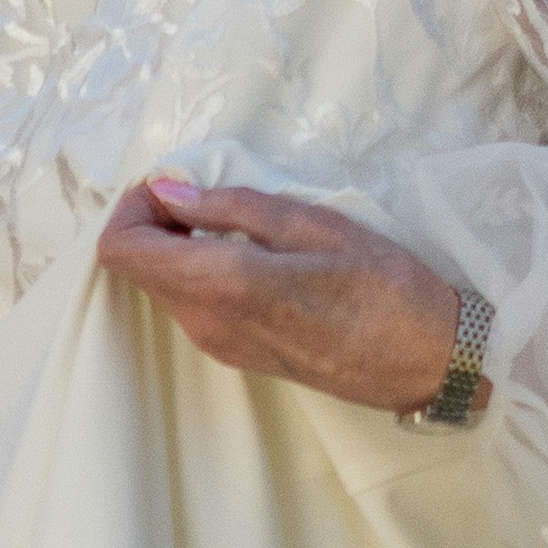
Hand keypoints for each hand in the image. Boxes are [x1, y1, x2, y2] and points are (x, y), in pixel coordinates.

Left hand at [97, 177, 465, 417]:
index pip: (120, 249)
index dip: (132, 208)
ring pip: (163, 287)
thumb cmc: (383, 285)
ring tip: (233, 220)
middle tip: (206, 193)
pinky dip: (199, 272)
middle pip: (137, 268)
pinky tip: (248, 254)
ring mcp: (218, 345)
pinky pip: (193, 306)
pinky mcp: (237, 355)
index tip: (172, 185)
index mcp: (220, 284)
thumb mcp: (313, 224)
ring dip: (179, 248)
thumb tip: (167, 191)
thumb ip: (231, 206)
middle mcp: (205, 323)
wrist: (427, 362)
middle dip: (155, 223)